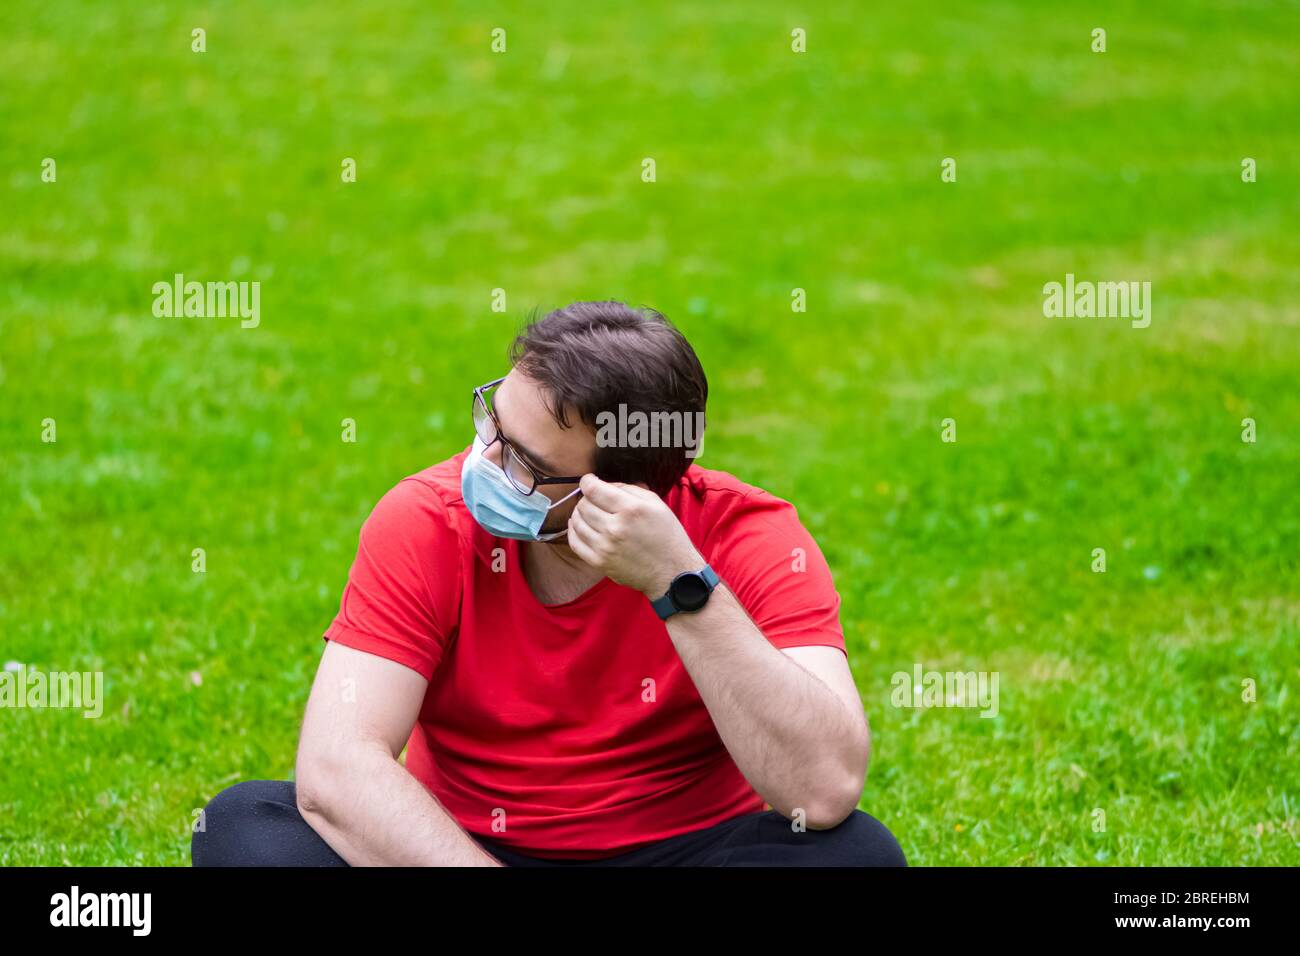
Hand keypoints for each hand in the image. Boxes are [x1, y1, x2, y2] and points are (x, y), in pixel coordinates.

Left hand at [566, 474, 703, 598]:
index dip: (587, 481)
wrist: (672, 573)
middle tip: (593, 499)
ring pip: (577, 521)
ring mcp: (605, 546)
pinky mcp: (599, 562)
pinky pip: (575, 542)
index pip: (594, 489)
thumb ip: (630, 489)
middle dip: (586, 498)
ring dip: (579, 513)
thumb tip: (605, 484)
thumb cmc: (667, 536)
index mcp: (631, 509)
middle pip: (583, 505)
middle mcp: (615, 527)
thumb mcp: (656, 504)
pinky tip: (579, 526)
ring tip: (588, 512)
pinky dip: (573, 531)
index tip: (589, 481)